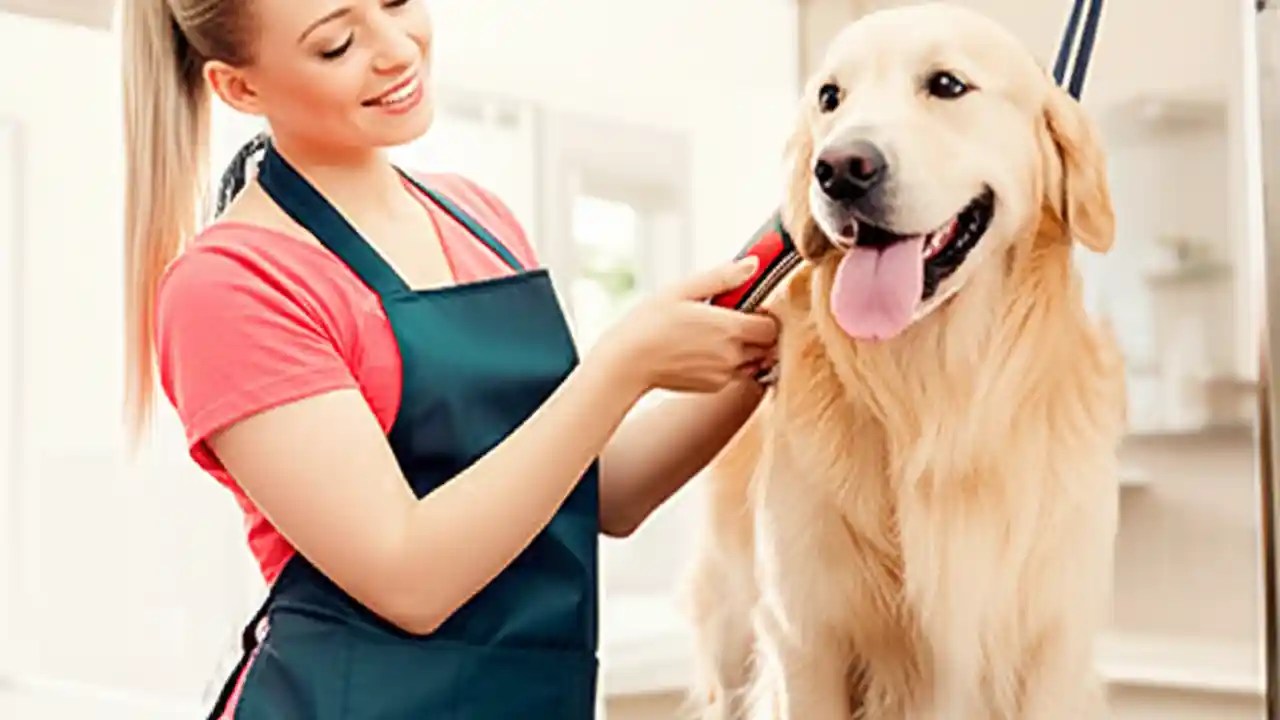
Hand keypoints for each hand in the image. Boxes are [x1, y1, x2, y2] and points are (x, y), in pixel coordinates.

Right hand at [596, 258, 779, 394]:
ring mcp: (724, 374)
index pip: (771, 326)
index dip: (763, 315)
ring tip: (717, 336)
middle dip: (758, 333)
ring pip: (754, 362)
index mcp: (729, 328)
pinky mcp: (713, 387)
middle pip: (767, 346)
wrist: (627, 363)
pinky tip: (704, 351)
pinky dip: (730, 363)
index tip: (747, 307)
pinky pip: (736, 374)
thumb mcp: (683, 290)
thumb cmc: (649, 323)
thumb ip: (722, 278)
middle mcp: (732, 355)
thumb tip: (753, 265)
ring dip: (747, 349)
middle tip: (733, 320)